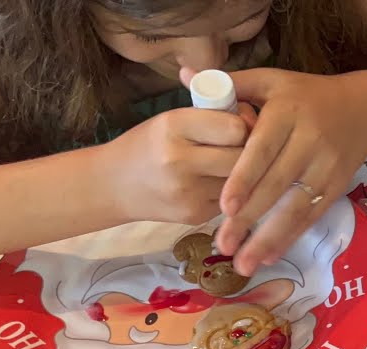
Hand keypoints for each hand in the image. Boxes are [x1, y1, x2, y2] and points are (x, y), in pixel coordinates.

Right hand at [105, 108, 248, 225]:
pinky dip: (230, 192)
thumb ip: (212, 114)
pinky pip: (231, 201)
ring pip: (242, 183)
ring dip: (241, 173)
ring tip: (227, 163)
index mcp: (173, 127)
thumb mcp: (173, 119)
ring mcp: (188, 193)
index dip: (244, 125)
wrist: (113, 184)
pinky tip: (213, 183)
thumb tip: (253, 114)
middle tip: (241, 146)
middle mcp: (179, 161)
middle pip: (242, 157)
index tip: (241, 124)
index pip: (234, 128)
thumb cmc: (150, 144)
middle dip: (248, 151)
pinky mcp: (195, 216)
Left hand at [213, 69, 366, 275]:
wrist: (364, 109)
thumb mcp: (271, 81)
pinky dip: (290, 237)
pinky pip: (310, 215)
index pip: (261, 150)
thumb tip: (186, 75)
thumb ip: (230, 84)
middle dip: (249, 219)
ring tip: (243, 264)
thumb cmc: (306, 95)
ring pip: (294, 207)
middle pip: (275, 186)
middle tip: (222, 246)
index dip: (244, 180)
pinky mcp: (336, 186)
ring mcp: (325, 166)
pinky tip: (270, 256)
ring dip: (269, 239)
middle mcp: (309, 141)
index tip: (224, 207)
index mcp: (286, 114)